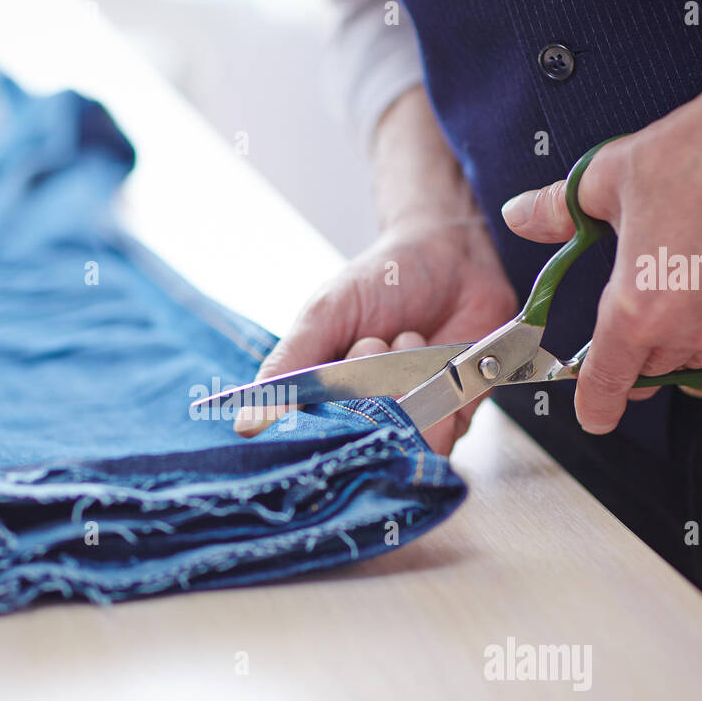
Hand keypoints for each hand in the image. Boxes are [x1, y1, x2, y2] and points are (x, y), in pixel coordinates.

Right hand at [234, 214, 516, 453]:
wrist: (456, 254)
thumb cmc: (383, 278)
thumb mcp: (323, 314)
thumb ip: (287, 368)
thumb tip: (246, 424)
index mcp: (320, 396)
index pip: (304, 442)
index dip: (313, 432)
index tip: (326, 396)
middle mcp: (362, 416)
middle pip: (353, 446)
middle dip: (365, 393)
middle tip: (369, 344)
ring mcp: (406, 422)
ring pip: (396, 444)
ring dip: (405, 389)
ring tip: (404, 341)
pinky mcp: (450, 423)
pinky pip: (441, 442)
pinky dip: (441, 404)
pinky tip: (436, 363)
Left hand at [500, 0, 701, 434]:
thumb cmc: (699, 156)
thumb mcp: (606, 182)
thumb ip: (557, 211)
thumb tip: (521, 215)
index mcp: (635, 309)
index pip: (607, 383)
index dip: (594, 404)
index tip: (592, 415)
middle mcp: (686, 330)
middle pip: (646, 375)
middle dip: (629, 361)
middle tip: (622, 328)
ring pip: (688, 365)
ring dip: (671, 348)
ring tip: (667, 297)